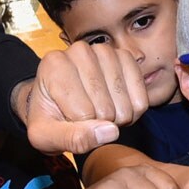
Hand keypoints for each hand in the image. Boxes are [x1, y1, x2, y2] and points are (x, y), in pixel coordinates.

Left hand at [13, 41, 149, 154]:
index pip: (83, 113)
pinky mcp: (126, 57)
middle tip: (85, 120)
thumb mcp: (47, 137)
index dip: (80, 129)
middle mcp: (80, 51)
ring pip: (125, 104)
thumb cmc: (49, 118)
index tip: (68, 123)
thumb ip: (73, 138)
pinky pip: (142, 97)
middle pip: (106, 108)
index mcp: (54, 64)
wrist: (57, 101)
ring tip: (99, 115)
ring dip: (117, 119)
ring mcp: (105, 51)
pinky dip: (134, 112)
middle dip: (99, 125)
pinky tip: (117, 108)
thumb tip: (111, 131)